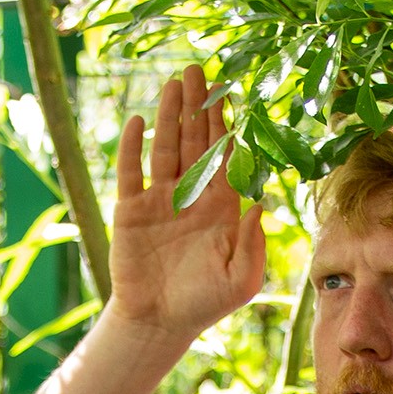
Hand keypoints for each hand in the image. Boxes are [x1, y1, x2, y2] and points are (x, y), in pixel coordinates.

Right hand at [108, 62, 269, 343]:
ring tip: (174, 83)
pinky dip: (134, 147)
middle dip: (198, 107)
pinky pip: (131, 172)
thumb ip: (254, 244)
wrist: (159, 323)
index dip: (227, 126)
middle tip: (200, 70)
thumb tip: (261, 204)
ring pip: (166, 149)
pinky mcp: (131, 210)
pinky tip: (140, 121)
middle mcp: (191, 196)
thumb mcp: (242, 281)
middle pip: (195, 142)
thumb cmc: (205, 304)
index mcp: (221, 207)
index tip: (231, 94)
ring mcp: (160, 200)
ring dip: (170, 116)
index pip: (226, 157)